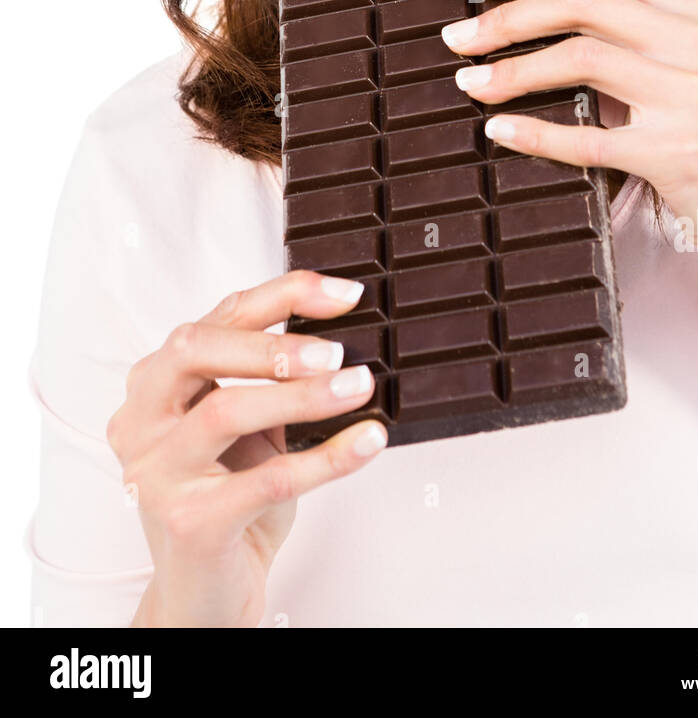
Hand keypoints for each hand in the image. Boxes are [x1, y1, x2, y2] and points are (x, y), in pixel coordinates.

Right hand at [107, 270, 385, 627]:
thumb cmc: (230, 499)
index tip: (345, 294)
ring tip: (358, 387)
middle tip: (336, 350)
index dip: (284, 295)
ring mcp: (156, 472)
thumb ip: (269, 378)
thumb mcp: (249, 426)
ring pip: (227, 410)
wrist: (208, 594)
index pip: (218, 317)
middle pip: (196, 348)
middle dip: (271, 342)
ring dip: (303, 396)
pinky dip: (326, 458)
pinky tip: (365, 443)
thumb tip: (336, 329)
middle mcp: (142, 421)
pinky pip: (267, 480)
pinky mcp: (188, 521)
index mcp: (155, 384)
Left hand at [441, 0, 697, 267]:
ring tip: (469, 84)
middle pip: (580, 2)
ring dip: (510, 71)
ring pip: (579, 59)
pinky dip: (533, 133)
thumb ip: (632, 31)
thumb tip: (532, 10)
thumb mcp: (688, 65)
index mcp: (691, 10)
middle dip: (505, 18)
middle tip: (457, 41)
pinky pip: (587, 138)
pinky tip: (498, 131)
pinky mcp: (677, 154)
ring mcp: (691, 97)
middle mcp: (694, 43)